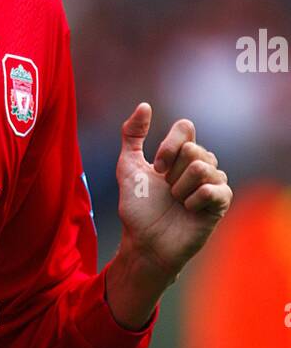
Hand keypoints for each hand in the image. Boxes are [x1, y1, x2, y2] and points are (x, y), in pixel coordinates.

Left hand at [117, 103, 232, 275]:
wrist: (144, 242)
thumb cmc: (137, 209)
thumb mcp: (127, 167)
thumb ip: (132, 135)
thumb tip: (144, 105)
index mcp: (181, 155)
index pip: (186, 128)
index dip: (169, 145)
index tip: (156, 168)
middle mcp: (200, 165)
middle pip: (193, 149)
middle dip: (172, 172)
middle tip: (167, 191)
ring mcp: (213, 183)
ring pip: (202, 166)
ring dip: (180, 188)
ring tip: (176, 202)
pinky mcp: (221, 203)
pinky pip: (214, 189)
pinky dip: (194, 200)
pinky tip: (188, 210)